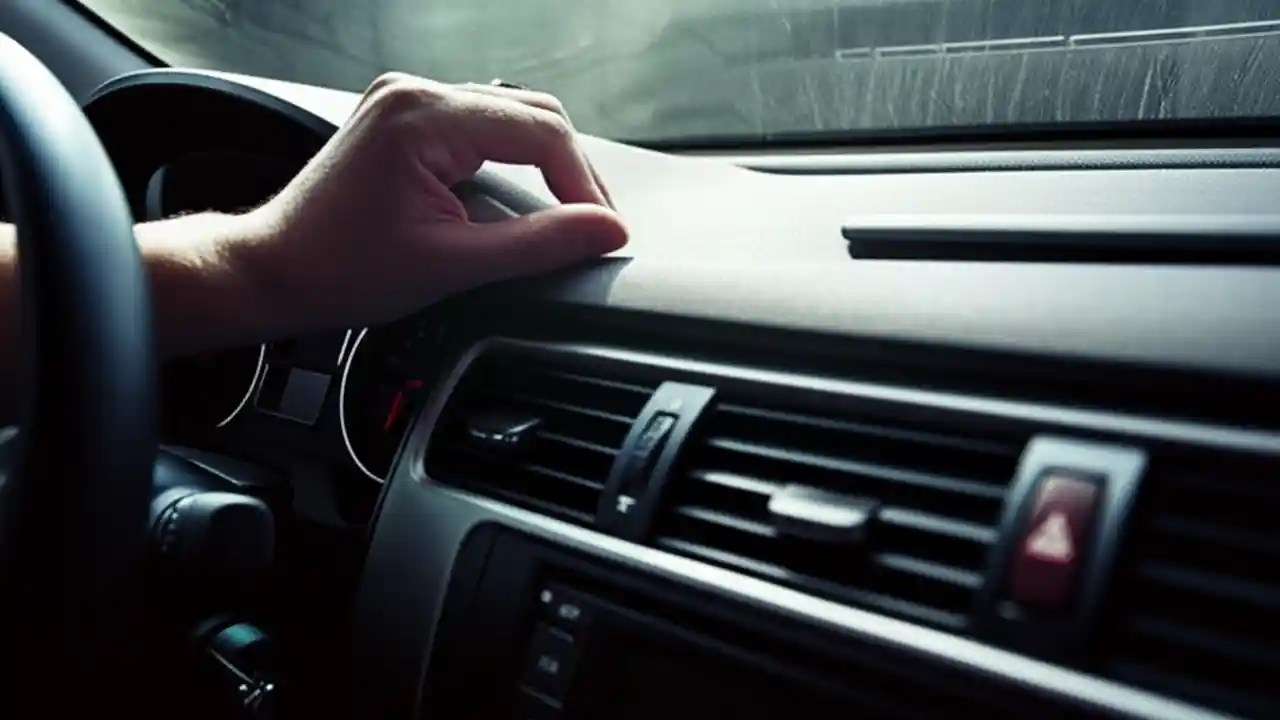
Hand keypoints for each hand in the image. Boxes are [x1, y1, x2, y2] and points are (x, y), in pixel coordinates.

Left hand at [239, 73, 626, 330]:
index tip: (605, 230)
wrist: (275, 271)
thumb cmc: (342, 269)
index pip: (542, 132)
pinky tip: (526, 195)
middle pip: (532, 114)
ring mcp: (408, 101)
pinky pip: (481, 125)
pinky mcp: (405, 118)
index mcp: (425, 116)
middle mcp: (416, 93)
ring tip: (569, 212)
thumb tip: (605, 231)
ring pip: (510, 116)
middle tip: (596, 224)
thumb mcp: (454, 265)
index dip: (584, 185)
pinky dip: (512, 159)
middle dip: (573, 171)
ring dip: (546, 162)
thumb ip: (539, 245)